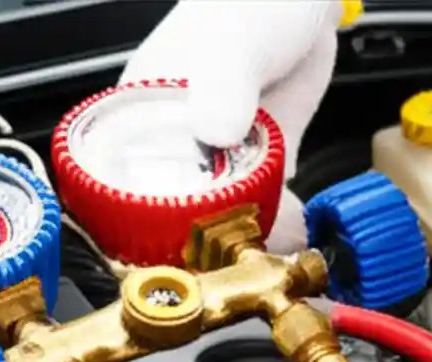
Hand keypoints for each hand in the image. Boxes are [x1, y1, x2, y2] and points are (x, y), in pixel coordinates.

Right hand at [122, 0, 354, 253]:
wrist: (303, 0)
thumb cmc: (251, 2)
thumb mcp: (230, 40)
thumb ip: (222, 83)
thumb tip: (213, 131)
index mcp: (143, 114)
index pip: (127, 191)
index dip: (148, 230)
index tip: (178, 254)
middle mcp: (177, 140)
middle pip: (178, 215)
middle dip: (205, 245)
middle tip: (233, 264)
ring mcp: (221, 152)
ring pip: (225, 214)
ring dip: (246, 239)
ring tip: (268, 259)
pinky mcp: (260, 155)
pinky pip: (265, 199)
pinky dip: (280, 221)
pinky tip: (295, 237)